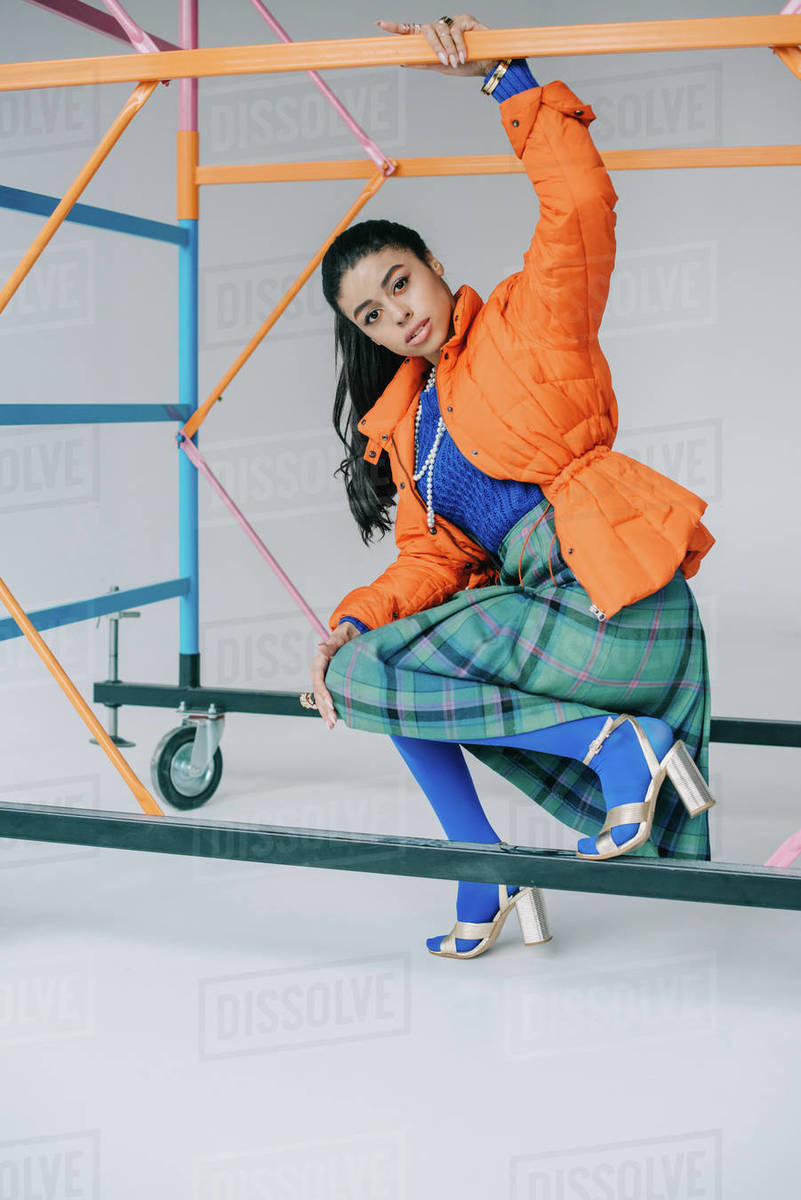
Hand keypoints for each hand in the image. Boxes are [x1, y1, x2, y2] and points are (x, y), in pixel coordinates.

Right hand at [311, 621, 360, 728]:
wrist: (349, 636)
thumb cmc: (345, 636)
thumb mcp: (340, 637)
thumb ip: (331, 645)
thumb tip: (319, 647)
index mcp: (319, 662)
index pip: (318, 679)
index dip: (323, 693)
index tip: (331, 703)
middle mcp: (318, 673)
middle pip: (319, 693)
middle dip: (325, 707)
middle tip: (334, 720)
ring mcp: (323, 680)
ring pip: (320, 699)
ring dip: (325, 713)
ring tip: (331, 725)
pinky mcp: (329, 685)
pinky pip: (325, 700)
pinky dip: (327, 711)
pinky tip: (332, 723)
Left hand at [375, 15, 495, 76]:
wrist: (485, 66)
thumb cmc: (464, 66)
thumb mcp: (440, 67)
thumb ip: (423, 63)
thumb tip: (404, 61)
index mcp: (432, 39)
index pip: (412, 30)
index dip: (397, 27)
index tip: (381, 24)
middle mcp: (440, 28)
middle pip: (427, 30)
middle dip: (434, 46)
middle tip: (442, 61)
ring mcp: (452, 23)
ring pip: (442, 32)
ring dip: (449, 49)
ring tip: (456, 61)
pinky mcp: (465, 20)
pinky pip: (456, 30)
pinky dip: (459, 45)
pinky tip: (463, 55)